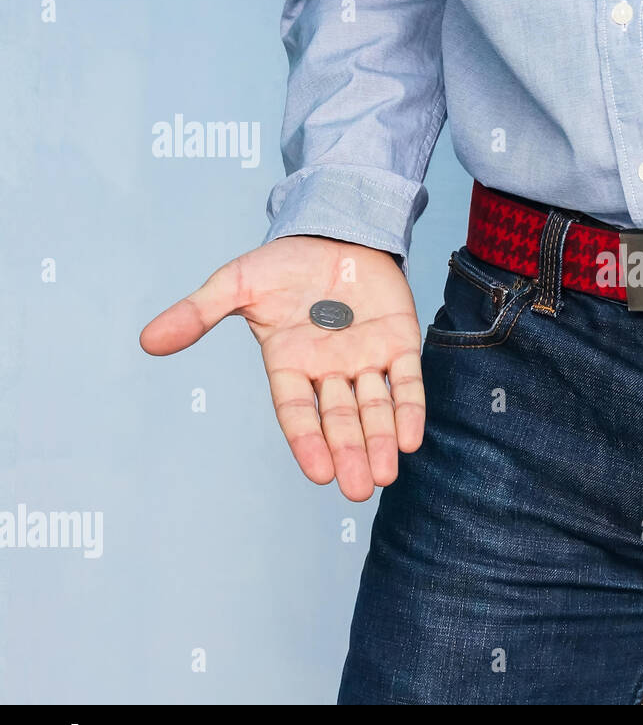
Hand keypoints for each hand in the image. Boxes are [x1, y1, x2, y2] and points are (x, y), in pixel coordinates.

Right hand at [140, 236, 423, 500]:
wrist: (335, 233)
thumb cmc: (283, 264)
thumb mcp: (236, 283)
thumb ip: (199, 313)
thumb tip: (148, 342)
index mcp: (289, 363)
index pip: (297, 411)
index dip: (308, 441)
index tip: (320, 474)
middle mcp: (330, 370)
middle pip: (340, 420)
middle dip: (350, 453)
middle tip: (358, 491)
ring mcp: (366, 358)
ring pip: (375, 408)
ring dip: (381, 441)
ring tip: (385, 476)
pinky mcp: (400, 343)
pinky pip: (406, 382)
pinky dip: (410, 410)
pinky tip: (412, 440)